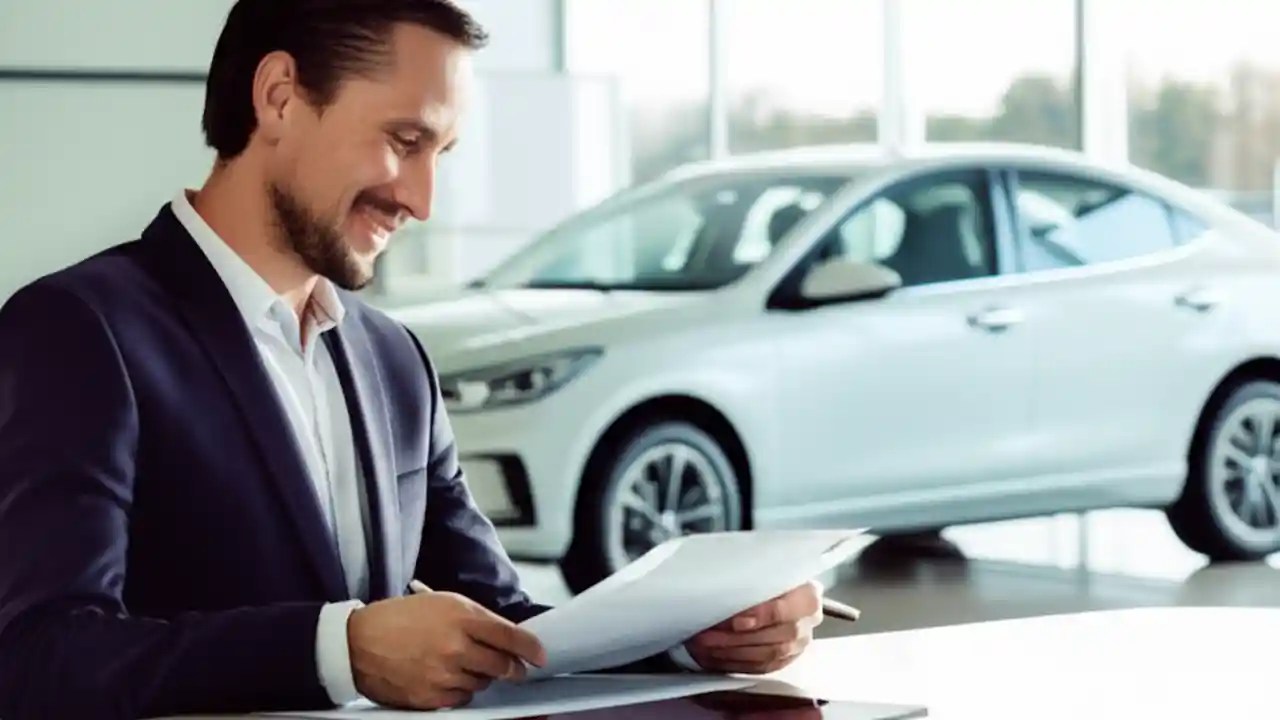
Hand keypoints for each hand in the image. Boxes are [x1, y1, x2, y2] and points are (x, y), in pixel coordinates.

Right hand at [347, 590, 546, 708]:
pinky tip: (446, 677)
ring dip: (481, 676)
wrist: (358, 643)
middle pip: (503, 666)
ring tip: (460, 663)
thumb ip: (477, 618)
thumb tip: (507, 637)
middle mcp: (456, 647)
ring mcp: (443, 675)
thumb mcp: (442, 602)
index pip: (510, 637)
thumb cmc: (400, 618)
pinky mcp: (431, 697)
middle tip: (513, 668)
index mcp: (462, 617)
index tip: (540, 656)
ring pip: (483, 683)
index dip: (531, 649)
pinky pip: (462, 699)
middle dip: (512, 668)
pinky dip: (460, 690)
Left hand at [684, 581, 822, 673]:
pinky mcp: (785, 660)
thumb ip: (752, 578)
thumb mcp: (765, 569)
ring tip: (703, 646)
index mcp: (808, 597)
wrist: (781, 587)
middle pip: (774, 638)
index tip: (736, 620)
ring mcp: (798, 645)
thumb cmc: (768, 574)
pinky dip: (733, 663)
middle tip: (706, 635)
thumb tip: (721, 583)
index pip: (786, 610)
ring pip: (765, 655)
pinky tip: (712, 657)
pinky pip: (759, 668)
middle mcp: (807, 623)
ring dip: (730, 653)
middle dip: (735, 639)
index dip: (761, 616)